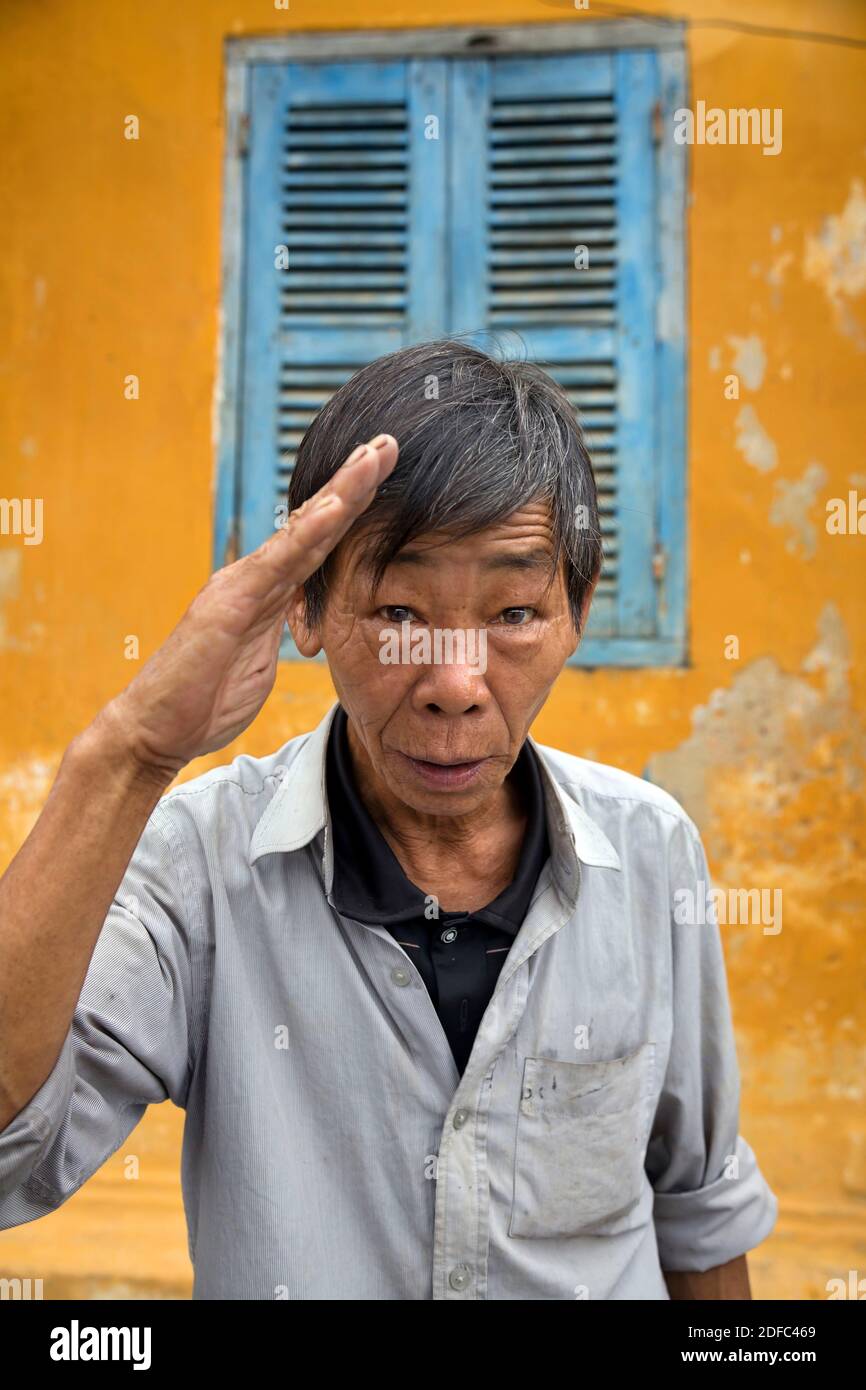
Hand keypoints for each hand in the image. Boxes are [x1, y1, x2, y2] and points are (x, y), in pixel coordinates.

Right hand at [94, 434, 397, 780]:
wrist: (154, 730)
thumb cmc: (202, 702)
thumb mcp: (259, 664)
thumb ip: (281, 636)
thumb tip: (306, 625)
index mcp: (264, 593)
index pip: (318, 544)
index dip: (351, 509)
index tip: (384, 476)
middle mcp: (253, 579)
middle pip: (315, 524)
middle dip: (354, 483)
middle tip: (389, 442)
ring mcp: (241, 586)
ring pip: (302, 531)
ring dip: (341, 491)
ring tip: (373, 454)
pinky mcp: (230, 604)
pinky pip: (278, 563)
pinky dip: (309, 532)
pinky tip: (337, 506)